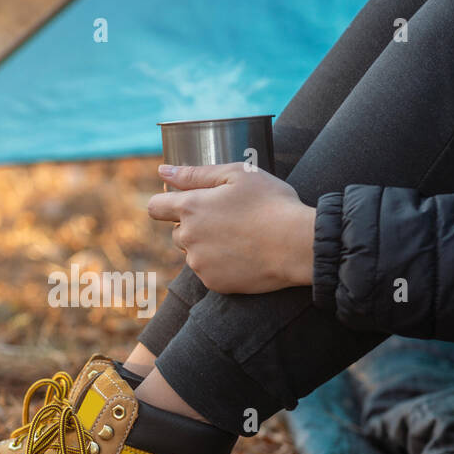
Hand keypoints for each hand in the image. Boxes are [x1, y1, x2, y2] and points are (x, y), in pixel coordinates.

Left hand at [148, 163, 315, 293]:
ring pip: (194, 253)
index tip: (183, 203)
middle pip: (178, 231)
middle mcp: (188, 238)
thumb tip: (163, 170)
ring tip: (240, 237)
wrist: (298, 244)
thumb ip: (195, 173)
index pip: (155, 207)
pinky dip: (222, 265)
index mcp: (190, 208)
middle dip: (195, 225)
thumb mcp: (237, 174)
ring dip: (208, 245)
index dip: (166, 203)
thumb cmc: (271, 203)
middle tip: (228, 219)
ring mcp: (199, 264)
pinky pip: (209, 272)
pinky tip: (244, 255)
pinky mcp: (214, 283)